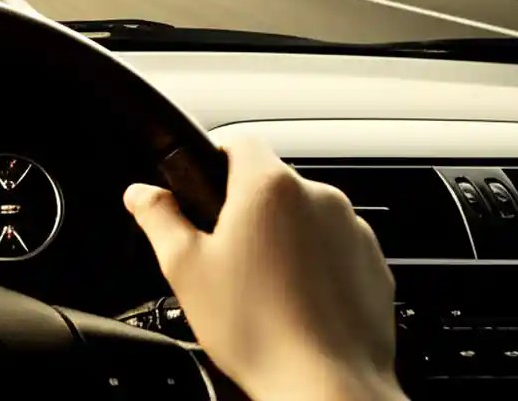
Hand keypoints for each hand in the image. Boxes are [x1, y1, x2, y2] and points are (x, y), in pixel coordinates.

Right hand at [124, 138, 404, 400]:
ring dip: (283, 240)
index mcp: (269, 188)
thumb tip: (142, 194)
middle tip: (224, 258)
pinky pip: (335, 251)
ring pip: (305, 219)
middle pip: (271, 185)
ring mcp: (354, 232)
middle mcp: (320, 198)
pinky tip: (293, 305)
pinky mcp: (374, 266)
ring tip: (261, 290)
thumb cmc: (258, 330)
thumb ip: (159, 219)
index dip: (214, 160)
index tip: (203, 189)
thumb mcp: (185, 269)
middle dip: (247, 212)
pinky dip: (315, 268)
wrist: (326, 386)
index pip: (239, 142)